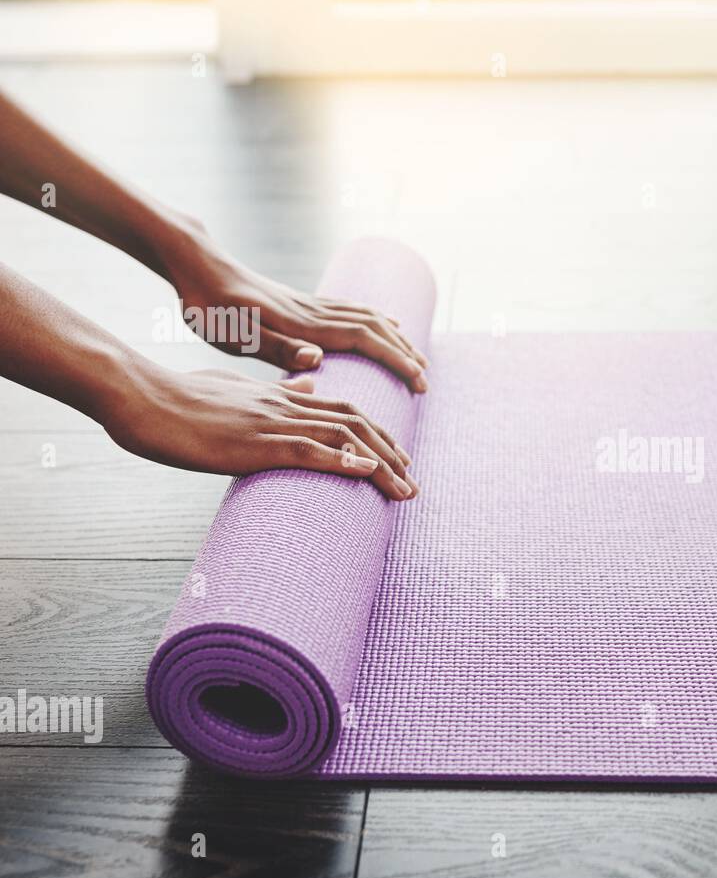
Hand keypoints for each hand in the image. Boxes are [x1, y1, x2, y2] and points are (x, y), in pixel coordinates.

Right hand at [101, 364, 418, 500]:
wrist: (143, 397)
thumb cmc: (179, 399)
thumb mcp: (235, 389)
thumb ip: (273, 391)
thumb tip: (308, 388)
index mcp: (280, 397)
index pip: (341, 410)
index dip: (374, 433)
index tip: (394, 457)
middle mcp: (285, 406)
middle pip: (355, 423)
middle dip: (390, 453)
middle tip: (412, 481)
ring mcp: (273, 423)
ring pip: (343, 437)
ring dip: (381, 464)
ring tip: (405, 488)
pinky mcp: (256, 443)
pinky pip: (310, 449)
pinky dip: (344, 460)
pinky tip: (369, 472)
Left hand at [160, 228, 428, 390]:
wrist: (195, 263)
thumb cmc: (208, 305)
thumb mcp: (233, 334)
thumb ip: (276, 347)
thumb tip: (318, 358)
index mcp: (302, 324)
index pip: (365, 341)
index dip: (396, 361)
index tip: (420, 383)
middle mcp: (313, 311)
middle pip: (374, 328)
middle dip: (404, 354)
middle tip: (426, 380)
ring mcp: (309, 304)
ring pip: (367, 316)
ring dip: (395, 337)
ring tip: (415, 356)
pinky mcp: (301, 302)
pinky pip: (351, 310)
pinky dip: (376, 319)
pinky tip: (383, 325)